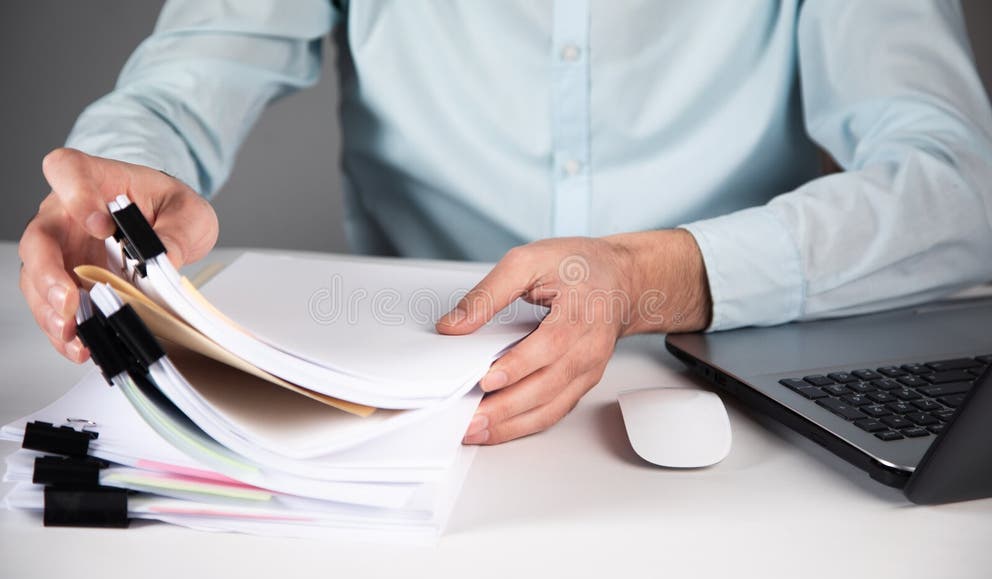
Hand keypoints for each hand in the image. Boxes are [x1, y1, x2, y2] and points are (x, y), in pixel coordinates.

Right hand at [19, 148, 217, 361]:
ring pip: (37, 280)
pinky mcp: (69, 283)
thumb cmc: (169, 207)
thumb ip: (178, 230)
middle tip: (69, 301)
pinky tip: (82, 346)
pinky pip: (56, 307)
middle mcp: (65, 215)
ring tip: (73, 335)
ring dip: (51, 311)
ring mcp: (63, 251)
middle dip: (48, 274)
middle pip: (38, 239)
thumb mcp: (188, 211)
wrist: (167, 223)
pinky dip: (66, 330)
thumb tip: (164, 259)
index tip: (100, 223)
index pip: (66, 171)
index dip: (75, 196)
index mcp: (93, 179)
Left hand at [436, 229, 711, 444]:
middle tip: (469, 419)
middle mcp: (588, 348)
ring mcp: (588, 369)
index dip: (518, 366)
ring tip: (476, 431)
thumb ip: (489, 292)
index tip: (486, 380)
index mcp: (579, 314)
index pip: (550, 345)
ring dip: (512, 425)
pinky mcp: (582, 383)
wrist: (621, 280)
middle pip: (548, 386)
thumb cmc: (578, 267)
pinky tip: (499, 428)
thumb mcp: (529, 261)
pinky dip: (525, 424)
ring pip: (551, 407)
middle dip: (506, 408)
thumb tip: (454, 325)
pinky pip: (555, 410)